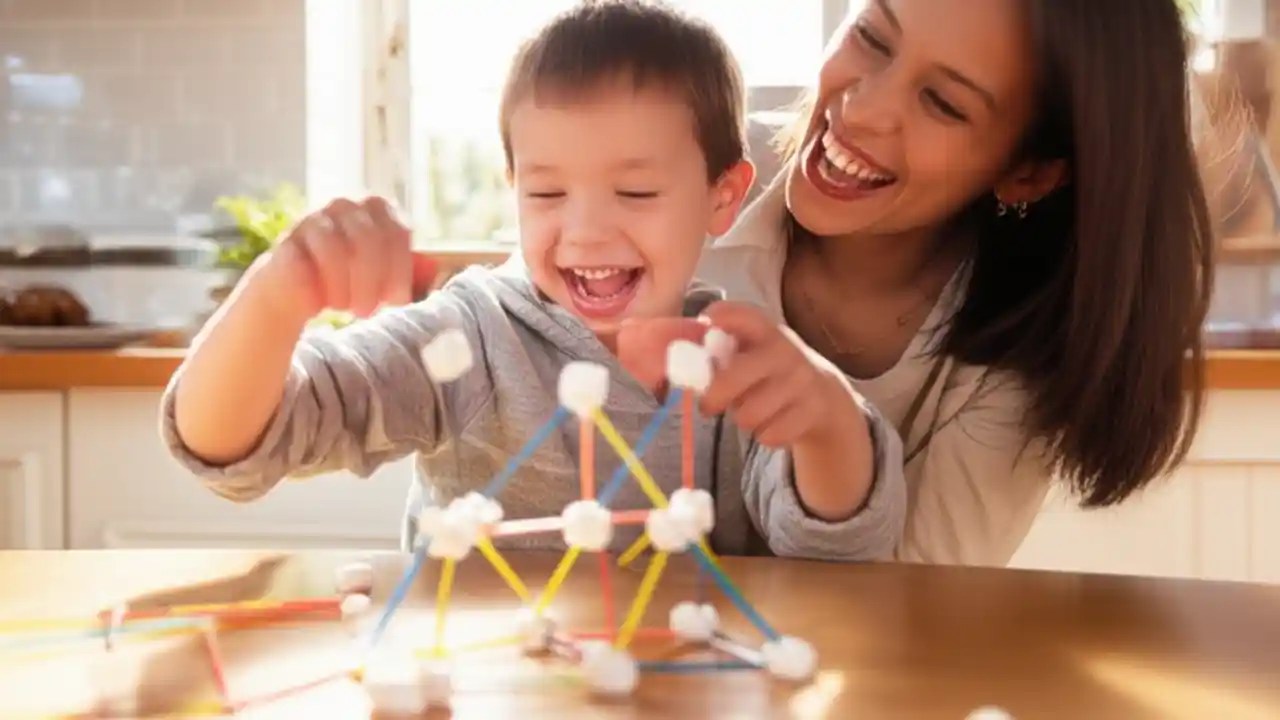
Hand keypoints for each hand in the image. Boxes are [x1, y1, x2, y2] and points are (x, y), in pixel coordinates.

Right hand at [252, 196, 414, 323]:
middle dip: (371, 280)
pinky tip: (319, 302)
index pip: (396, 231)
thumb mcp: (385, 277)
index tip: (395, 300)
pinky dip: (316, 287)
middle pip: (368, 237)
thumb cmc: (349, 281)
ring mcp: (312, 220)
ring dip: (343, 286)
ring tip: (342, 307)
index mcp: (375, 209)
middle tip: (367, 311)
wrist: (297, 291)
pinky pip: (304, 262)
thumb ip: (409, 271)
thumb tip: (432, 269)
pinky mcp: (287, 242)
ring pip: (335, 247)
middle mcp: (344, 206)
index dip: (399, 269)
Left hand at [617, 302, 852, 447]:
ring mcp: (802, 380)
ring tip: (749, 409)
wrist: (821, 395)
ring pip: (748, 415)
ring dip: (742, 419)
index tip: (704, 325)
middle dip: (713, 398)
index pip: (741, 315)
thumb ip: (705, 349)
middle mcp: (784, 350)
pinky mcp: (812, 411)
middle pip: (732, 379)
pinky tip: (772, 423)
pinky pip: (770, 436)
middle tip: (708, 406)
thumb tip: (630, 337)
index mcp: (762, 328)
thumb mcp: (743, 351)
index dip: (720, 318)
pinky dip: (765, 436)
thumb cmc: (763, 370)